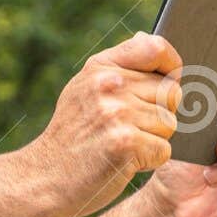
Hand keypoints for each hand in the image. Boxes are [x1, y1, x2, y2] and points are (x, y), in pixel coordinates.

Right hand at [24, 32, 181, 216]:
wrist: (44, 177)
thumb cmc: (72, 137)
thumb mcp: (84, 89)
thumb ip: (117, 66)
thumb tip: (147, 38)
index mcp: (101, 67)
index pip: (156, 48)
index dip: (172, 66)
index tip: (169, 80)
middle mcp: (109, 84)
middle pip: (172, 94)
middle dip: (158, 115)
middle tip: (127, 129)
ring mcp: (116, 112)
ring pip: (170, 124)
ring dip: (153, 140)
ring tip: (121, 146)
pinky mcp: (125, 143)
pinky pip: (163, 150)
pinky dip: (148, 162)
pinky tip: (122, 162)